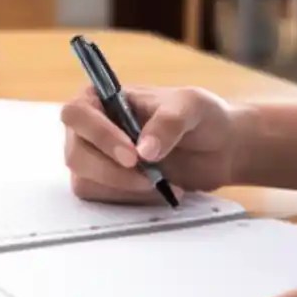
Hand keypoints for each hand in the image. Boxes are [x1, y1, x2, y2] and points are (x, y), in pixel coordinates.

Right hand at [60, 86, 241, 202]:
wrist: (220, 150)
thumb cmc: (201, 117)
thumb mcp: (192, 106)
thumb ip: (169, 122)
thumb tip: (143, 151)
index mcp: (101, 98)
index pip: (77, 114)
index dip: (98, 136)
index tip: (132, 155)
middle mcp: (90, 128)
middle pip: (76, 154)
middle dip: (110, 170)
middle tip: (149, 178)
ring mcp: (94, 158)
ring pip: (85, 180)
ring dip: (123, 187)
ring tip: (161, 182)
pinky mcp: (105, 184)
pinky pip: (101, 197)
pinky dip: (129, 198)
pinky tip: (157, 190)